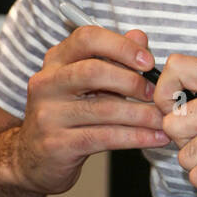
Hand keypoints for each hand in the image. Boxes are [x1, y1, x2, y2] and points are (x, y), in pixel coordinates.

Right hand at [12, 25, 169, 195]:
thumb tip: (140, 37)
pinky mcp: (58, 144)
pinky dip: (136, 137)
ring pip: (103, 109)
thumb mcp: (86, 83)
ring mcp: (49, 115)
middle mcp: (47, 83)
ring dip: (141, 115)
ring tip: (163, 119)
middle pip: (93, 71)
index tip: (148, 61)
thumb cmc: (67, 116)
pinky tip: (156, 138)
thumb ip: (113, 58)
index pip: (87, 38)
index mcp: (56, 60)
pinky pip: (105, 137)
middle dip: (132, 81)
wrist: (33, 159)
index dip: (121, 46)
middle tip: (156, 93)